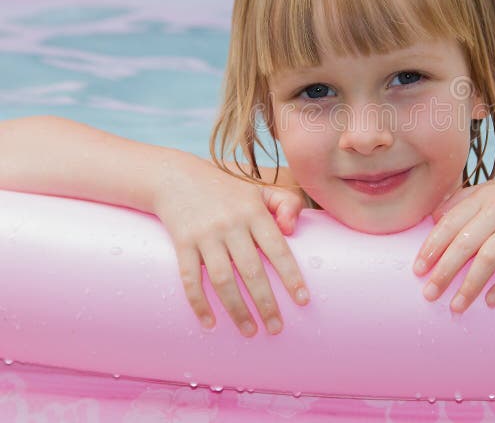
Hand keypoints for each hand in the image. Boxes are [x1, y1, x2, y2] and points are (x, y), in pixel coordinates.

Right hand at [153, 154, 309, 336]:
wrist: (176, 177)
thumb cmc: (226, 190)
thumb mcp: (259, 190)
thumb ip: (286, 204)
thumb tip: (292, 231)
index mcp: (254, 211)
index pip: (277, 248)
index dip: (291, 276)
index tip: (303, 300)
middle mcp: (231, 224)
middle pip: (251, 270)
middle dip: (266, 303)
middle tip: (277, 328)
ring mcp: (205, 234)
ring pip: (222, 279)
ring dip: (236, 309)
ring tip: (249, 332)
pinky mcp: (182, 243)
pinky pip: (190, 278)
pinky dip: (199, 303)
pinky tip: (210, 323)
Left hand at [413, 162, 494, 312]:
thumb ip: (465, 199)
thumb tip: (435, 217)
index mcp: (484, 195)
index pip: (449, 222)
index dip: (431, 247)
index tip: (417, 270)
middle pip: (464, 242)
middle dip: (443, 271)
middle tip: (428, 295)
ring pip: (488, 257)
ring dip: (469, 285)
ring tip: (455, 307)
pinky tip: (491, 301)